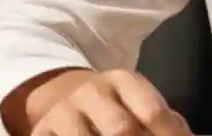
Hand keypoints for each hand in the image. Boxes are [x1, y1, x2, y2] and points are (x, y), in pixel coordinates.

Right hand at [9, 68, 193, 135]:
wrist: (60, 96)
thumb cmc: (115, 108)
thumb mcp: (141, 104)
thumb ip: (170, 124)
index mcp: (124, 81)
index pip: (153, 111)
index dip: (171, 135)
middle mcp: (92, 92)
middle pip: (121, 128)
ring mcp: (63, 113)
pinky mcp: (41, 131)